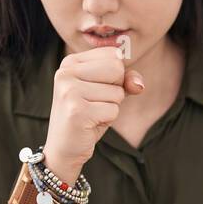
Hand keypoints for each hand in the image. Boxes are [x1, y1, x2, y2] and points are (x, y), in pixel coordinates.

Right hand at [43, 46, 144, 181]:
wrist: (64, 148)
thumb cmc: (87, 116)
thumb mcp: (107, 92)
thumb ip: (125, 80)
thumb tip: (139, 84)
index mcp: (70, 62)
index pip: (113, 55)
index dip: (116, 76)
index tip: (97, 89)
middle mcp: (66, 73)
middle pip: (117, 68)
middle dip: (115, 90)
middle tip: (95, 103)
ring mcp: (69, 91)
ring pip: (117, 92)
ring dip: (111, 108)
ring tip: (91, 114)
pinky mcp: (77, 111)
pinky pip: (113, 110)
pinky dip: (107, 120)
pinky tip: (89, 124)